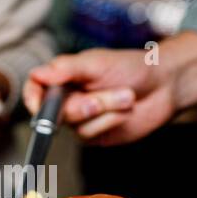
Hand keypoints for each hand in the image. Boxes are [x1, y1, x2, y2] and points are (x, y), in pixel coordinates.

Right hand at [24, 48, 174, 143]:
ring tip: (125, 97)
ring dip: (104, 110)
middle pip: (55, 112)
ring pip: (76, 125)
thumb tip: (37, 74)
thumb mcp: (97, 62)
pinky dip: (110, 121)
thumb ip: (66, 69)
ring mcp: (81, 119)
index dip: (32, 98)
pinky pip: (90, 135)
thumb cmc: (132, 67)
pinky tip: (124, 112)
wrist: (164, 86)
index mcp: (64, 77)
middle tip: (104, 95)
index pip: (36, 88)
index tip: (37, 105)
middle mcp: (68, 99)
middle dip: (84, 105)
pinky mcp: (95, 135)